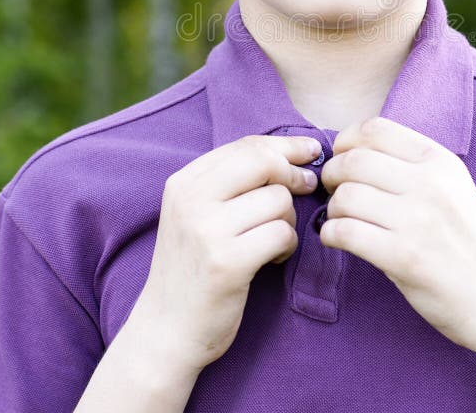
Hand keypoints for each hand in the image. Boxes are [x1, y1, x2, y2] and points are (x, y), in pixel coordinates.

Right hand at [136, 135, 319, 374]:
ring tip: (273, 239)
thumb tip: (294, 153)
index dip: (285, 146)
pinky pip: (282, 234)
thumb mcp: (197, 214)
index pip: (246, 145)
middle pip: (264, 162)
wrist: (166, 330)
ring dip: (289, 220)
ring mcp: (207, 231)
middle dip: (293, 174)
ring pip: (279, 200)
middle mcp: (191, 200)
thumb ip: (233, 181)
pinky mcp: (227, 263)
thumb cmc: (194, 267)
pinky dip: (287, 245)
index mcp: (184, 183)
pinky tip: (272, 258)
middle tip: (307, 187)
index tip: (310, 152)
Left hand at [319, 117, 475, 356]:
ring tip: (339, 220)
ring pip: (345, 196)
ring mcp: (417, 220)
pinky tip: (337, 240)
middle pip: (353, 160)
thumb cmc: (470, 246)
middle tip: (332, 192)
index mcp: (440, 162)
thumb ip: (413, 167)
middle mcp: (430, 184)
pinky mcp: (404, 257)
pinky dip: (330, 235)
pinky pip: (345, 232)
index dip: (346, 142)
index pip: (375, 129)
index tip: (342, 160)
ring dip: (332, 209)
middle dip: (332, 175)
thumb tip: (354, 153)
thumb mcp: (453, 189)